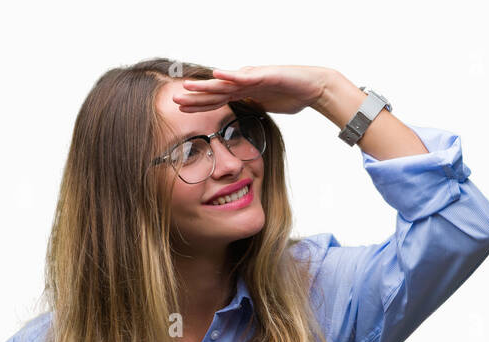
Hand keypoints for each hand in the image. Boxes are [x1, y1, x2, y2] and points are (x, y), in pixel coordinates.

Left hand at [175, 65, 336, 115]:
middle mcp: (244, 82)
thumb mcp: (265, 107)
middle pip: (215, 91)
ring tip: (188, 87)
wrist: (313, 87)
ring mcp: (253, 77)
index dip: (199, 104)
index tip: (181, 110)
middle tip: (174, 100)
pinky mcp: (265, 75)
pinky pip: (245, 76)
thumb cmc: (292, 95)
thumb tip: (240, 119)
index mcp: (244, 92)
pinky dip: (231, 77)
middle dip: (195, 96)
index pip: (216, 100)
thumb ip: (251, 108)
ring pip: (225, 83)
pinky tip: (217, 76)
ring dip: (206, 86)